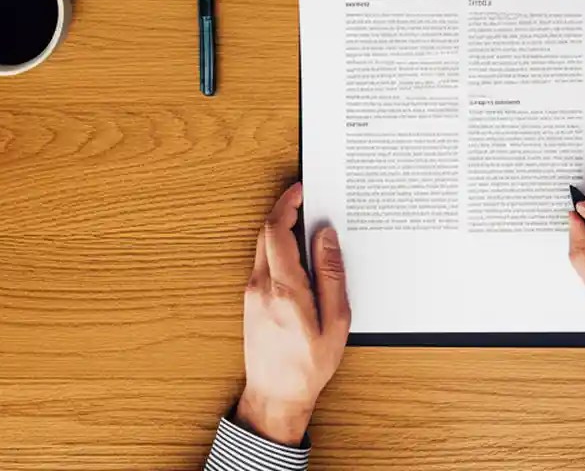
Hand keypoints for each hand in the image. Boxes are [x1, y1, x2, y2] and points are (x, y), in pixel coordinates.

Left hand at [235, 182, 350, 444]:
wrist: (275, 394)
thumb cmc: (308, 364)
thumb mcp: (335, 321)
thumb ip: (331, 274)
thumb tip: (326, 236)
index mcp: (283, 288)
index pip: (276, 230)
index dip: (287, 203)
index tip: (301, 190)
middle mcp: (260, 286)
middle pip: (265, 233)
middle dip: (284, 210)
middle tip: (307, 199)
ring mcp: (251, 293)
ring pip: (262, 246)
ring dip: (281, 229)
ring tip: (307, 223)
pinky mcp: (250, 300)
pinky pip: (262, 262)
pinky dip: (278, 247)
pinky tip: (298, 252)